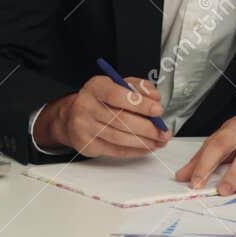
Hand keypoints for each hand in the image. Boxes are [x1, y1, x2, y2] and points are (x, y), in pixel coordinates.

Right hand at [33, 74, 169, 157]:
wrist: (72, 117)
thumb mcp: (118, 85)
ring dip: (143, 142)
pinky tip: (146, 148)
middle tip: (164, 132)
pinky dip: (134, 151)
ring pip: (119, 138)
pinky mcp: (87, 144)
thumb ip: (139, 88)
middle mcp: (86, 106)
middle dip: (147, 127)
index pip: (118, 95)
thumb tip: (155, 98)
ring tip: (158, 142)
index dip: (140, 104)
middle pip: (121, 119)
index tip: (158, 110)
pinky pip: (115, 150)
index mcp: (96, 87)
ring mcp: (84, 127)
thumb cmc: (100, 100)